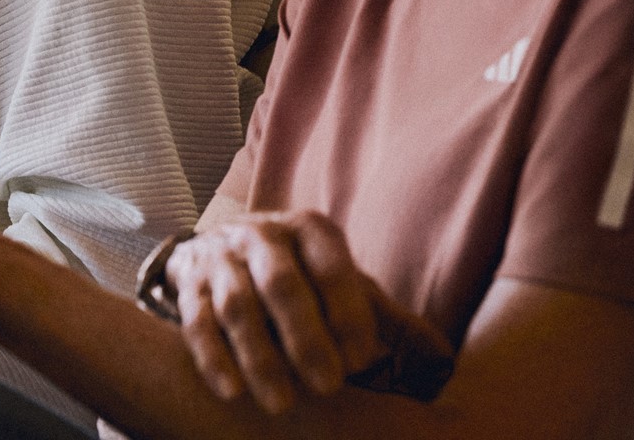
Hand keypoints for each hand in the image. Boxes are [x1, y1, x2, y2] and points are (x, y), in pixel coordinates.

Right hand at [163, 210, 452, 413]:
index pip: (332, 267)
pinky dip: (211, 356)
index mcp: (310, 230)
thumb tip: (443, 357)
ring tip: (281, 403)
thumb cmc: (302, 277)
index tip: (365, 361)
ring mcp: (221, 257)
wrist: (223, 249)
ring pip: (237, 304)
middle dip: (305, 336)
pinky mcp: (189, 284)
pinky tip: (231, 392)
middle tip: (329, 386)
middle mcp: (263, 235)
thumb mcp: (344, 284)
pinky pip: (196, 319)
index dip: (348, 314)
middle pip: (281, 283)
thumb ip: (386, 319)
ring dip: (258, 355)